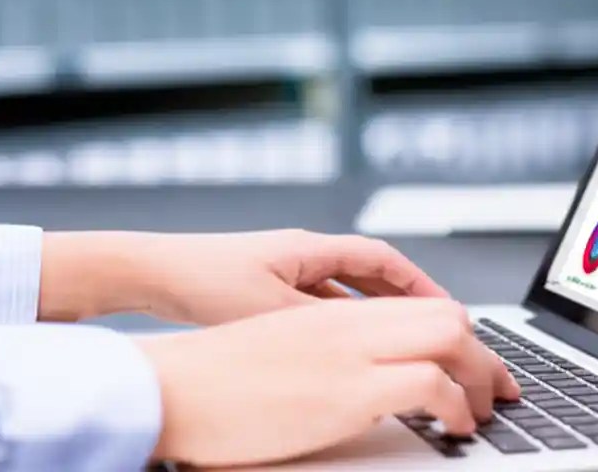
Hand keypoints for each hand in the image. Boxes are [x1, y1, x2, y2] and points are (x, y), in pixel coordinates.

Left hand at [38, 229, 448, 324]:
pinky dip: (337, 325)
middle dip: (404, 300)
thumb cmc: (203, 280)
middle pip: (369, 275)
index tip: (447, 307)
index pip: (383, 260)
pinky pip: (317, 306)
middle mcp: (302, 255)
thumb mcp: (272, 308)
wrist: (150, 272)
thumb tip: (364, 340)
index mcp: (311, 249)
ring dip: (370, 313)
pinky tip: (342, 349)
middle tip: (435, 327)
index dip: (420, 284)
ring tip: (398, 342)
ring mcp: (283, 272)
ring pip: (343, 293)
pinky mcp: (264, 290)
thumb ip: (321, 323)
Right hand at [134, 297, 519, 467]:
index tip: (479, 367)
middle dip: (486, 356)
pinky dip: (457, 405)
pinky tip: (456, 426)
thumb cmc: (214, 382)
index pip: (423, 307)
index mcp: (335, 313)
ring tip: (482, 412)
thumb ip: (332, 357)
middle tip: (499, 392)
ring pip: (451, 338)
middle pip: (450, 316)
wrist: (171, 387)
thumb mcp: (285, 355)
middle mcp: (351, 322)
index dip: (464, 338)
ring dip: (481, 378)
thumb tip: (368, 385)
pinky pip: (431, 384)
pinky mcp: (348, 391)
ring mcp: (352, 352)